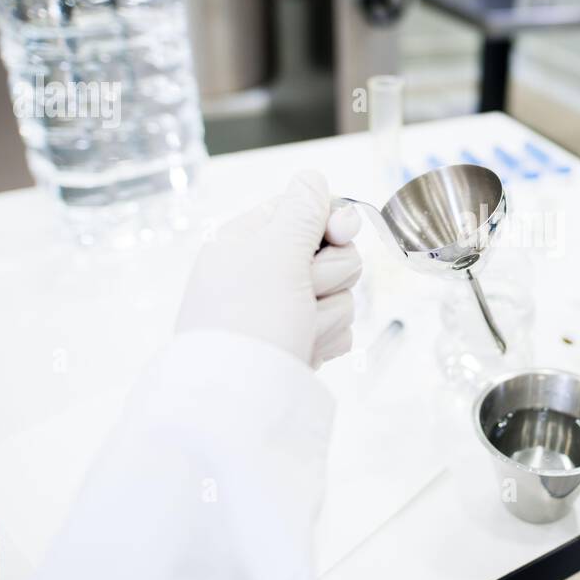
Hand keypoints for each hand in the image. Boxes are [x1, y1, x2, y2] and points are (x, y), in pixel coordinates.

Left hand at [176, 170, 361, 366]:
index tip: (337, 234)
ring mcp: (285, 310)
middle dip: (328, 276)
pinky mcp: (301, 343)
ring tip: (295, 332)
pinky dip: (326, 339)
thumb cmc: (250, 319)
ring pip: (342, 293)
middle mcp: (266, 272)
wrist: (238, 401)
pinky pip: (339, 327)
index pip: (309, 210)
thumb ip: (301, 211)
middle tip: (300, 295)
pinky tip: (301, 351)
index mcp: (249, 240)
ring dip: (326, 313)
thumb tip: (311, 177)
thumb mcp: (274, 252)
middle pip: (336, 252)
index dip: (331, 221)